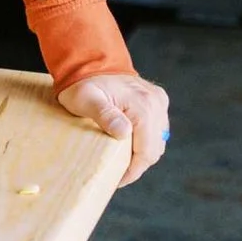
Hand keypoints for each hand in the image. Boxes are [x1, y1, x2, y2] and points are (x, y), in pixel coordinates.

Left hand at [56, 72, 170, 186]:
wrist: (90, 60)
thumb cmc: (82, 82)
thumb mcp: (85, 99)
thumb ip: (104, 115)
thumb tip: (124, 132)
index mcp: (143, 105)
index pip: (147, 150)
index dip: (134, 170)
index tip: (118, 180)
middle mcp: (156, 103)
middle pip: (155, 148)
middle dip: (137, 164)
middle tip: (117, 174)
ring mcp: (158, 101)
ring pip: (158, 140)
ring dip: (142, 153)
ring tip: (121, 161)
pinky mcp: (157, 100)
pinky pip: (157, 129)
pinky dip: (146, 140)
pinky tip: (129, 144)